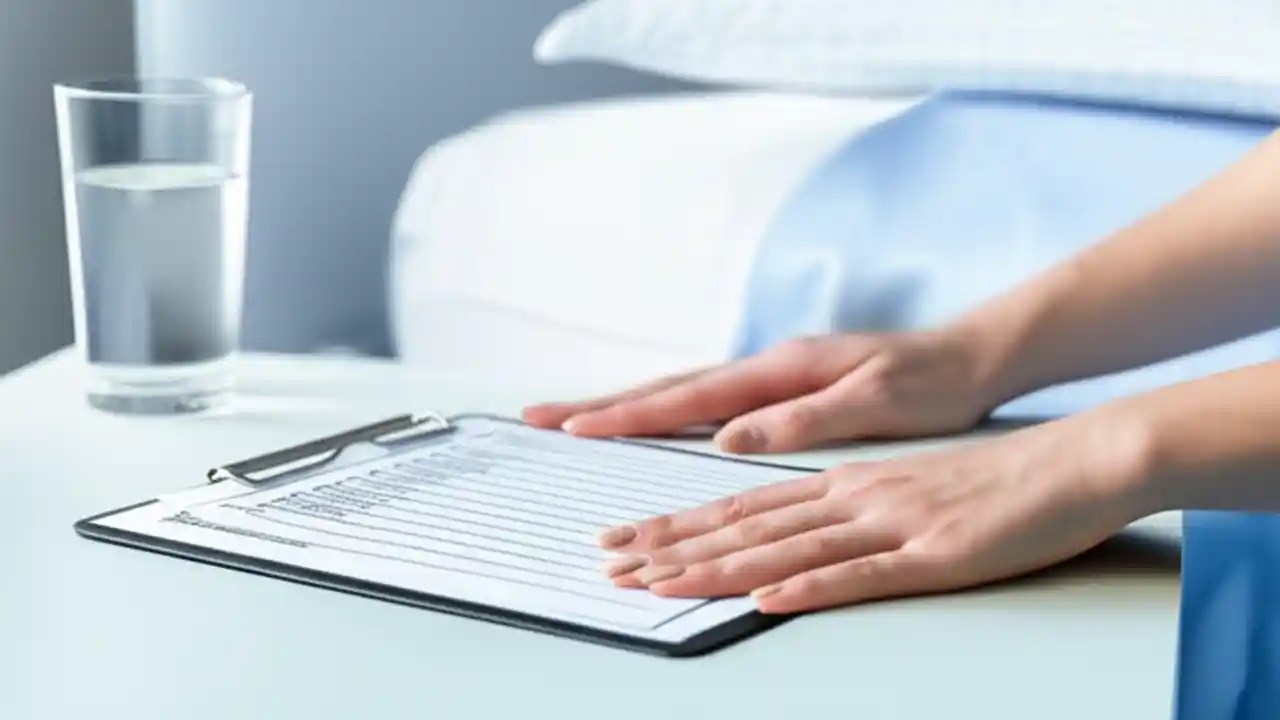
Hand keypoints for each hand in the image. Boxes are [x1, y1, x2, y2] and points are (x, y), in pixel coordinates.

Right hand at [523, 330, 992, 452]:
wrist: (971, 356)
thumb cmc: (933, 382)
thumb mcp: (878, 402)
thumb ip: (804, 418)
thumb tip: (732, 435)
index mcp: (783, 370)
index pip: (692, 398)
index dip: (631, 416)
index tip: (578, 428)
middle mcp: (767, 367)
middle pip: (670, 387)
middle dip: (602, 404)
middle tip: (541, 416)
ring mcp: (771, 375)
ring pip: (682, 391)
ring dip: (624, 405)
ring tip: (572, 418)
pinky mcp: (780, 388)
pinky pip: (706, 400)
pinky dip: (664, 410)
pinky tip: (648, 420)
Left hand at [596, 413, 1153, 612]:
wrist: (1075, 461)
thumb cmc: (993, 482)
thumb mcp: (907, 487)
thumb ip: (848, 508)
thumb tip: (794, 537)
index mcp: (845, 482)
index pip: (745, 506)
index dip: (681, 526)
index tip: (628, 542)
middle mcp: (855, 497)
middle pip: (747, 525)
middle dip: (673, 548)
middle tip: (612, 566)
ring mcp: (892, 524)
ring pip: (787, 548)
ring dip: (718, 569)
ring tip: (659, 585)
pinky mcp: (935, 555)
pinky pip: (863, 574)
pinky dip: (810, 586)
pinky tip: (769, 599)